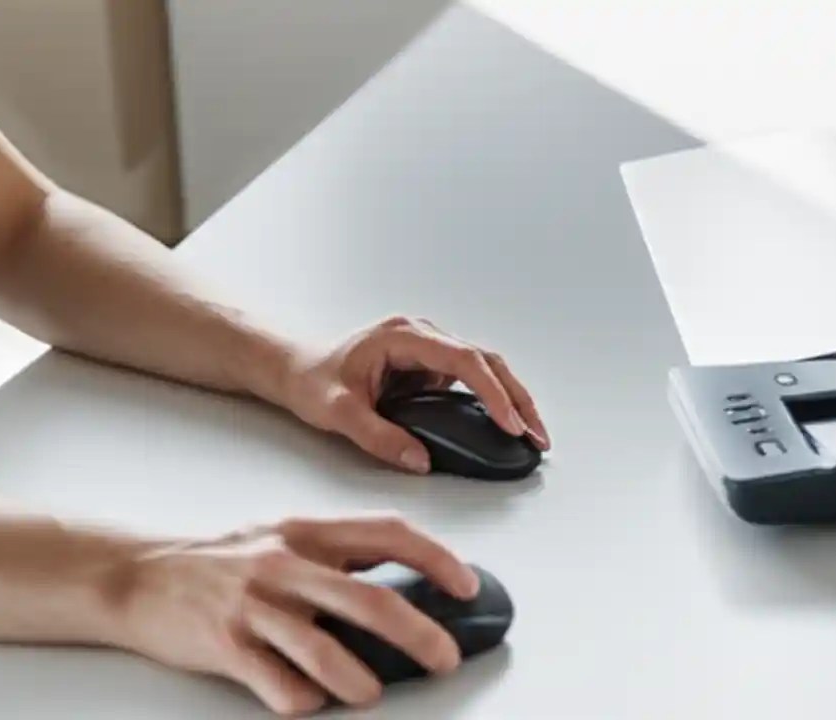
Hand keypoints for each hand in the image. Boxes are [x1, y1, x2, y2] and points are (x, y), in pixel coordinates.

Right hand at [107, 514, 479, 715]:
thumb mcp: (284, 537)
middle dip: (419, 633)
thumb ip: (337, 553)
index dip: (436, 557)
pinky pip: (274, 683)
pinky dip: (300, 699)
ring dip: (359, 679)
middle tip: (446, 658)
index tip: (467, 585)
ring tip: (373, 692)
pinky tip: (310, 702)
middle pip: (369, 599)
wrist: (139, 576)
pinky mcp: (225, 645)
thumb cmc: (223, 560)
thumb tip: (404, 577)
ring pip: (321, 649)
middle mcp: (286, 563)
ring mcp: (254, 605)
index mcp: (308, 531)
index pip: (388, 532)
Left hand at [281, 316, 549, 472]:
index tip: (509, 424)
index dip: (492, 392)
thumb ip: (378, 437)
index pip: (463, 360)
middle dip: (517, 398)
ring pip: (486, 368)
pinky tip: (510, 426)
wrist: (298, 368)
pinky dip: (496, 402)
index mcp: (403, 336)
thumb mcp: (338, 412)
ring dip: (513, 399)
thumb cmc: (313, 381)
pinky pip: (473, 380)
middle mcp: (423, 336)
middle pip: (486, 361)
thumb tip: (421, 461)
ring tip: (533, 435)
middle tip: (537, 435)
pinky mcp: (432, 367)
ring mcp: (430, 350)